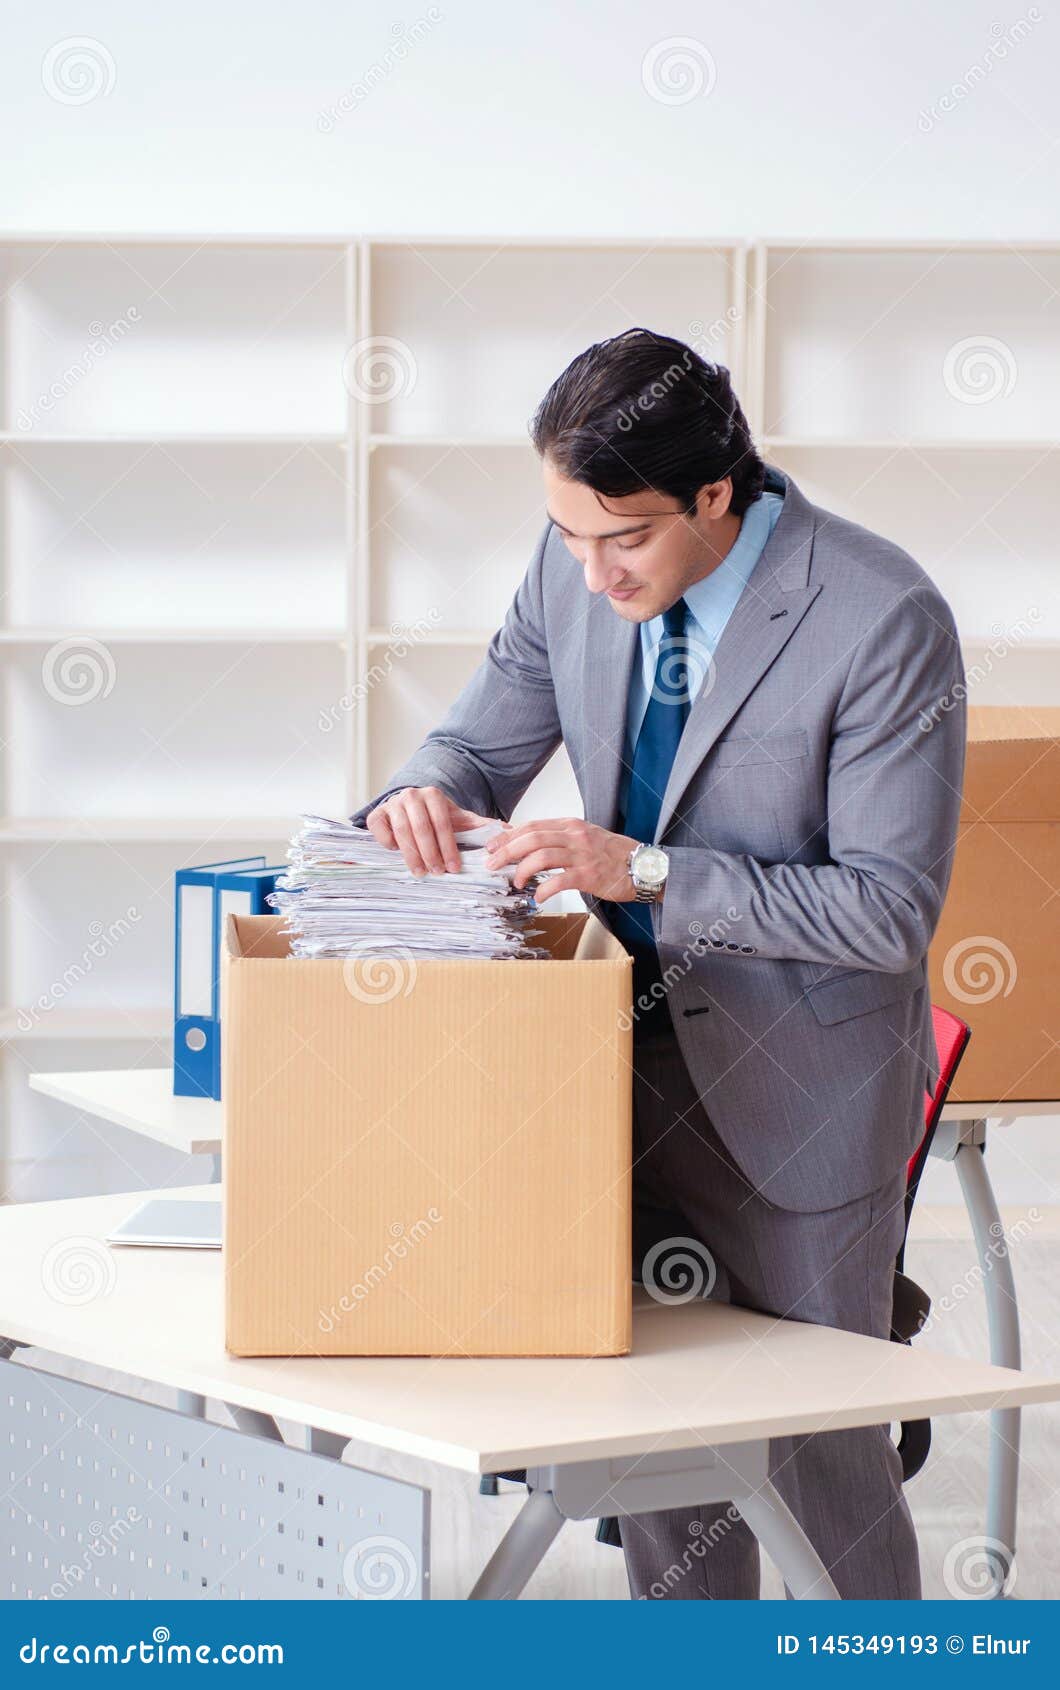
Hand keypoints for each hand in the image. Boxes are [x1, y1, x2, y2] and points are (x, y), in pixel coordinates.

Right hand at [365, 786, 495, 875]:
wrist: (409, 808)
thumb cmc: (436, 818)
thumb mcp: (458, 820)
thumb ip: (480, 826)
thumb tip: (508, 830)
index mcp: (434, 795)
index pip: (442, 823)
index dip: (448, 847)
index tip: (454, 868)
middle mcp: (411, 795)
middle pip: (421, 829)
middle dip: (431, 854)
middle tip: (438, 873)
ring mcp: (392, 803)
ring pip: (402, 832)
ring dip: (412, 855)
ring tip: (421, 872)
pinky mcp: (377, 814)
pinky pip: (380, 830)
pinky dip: (387, 843)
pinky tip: (397, 855)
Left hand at [484, 818, 640, 904]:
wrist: (643, 866)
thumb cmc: (613, 855)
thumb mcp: (585, 837)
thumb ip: (560, 839)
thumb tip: (529, 847)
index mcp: (571, 825)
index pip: (532, 826)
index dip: (508, 836)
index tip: (492, 846)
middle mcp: (575, 836)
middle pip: (531, 839)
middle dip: (506, 851)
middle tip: (492, 864)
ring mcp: (582, 855)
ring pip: (541, 857)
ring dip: (522, 871)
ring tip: (516, 882)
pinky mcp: (589, 876)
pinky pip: (559, 881)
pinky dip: (543, 890)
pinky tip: (538, 897)